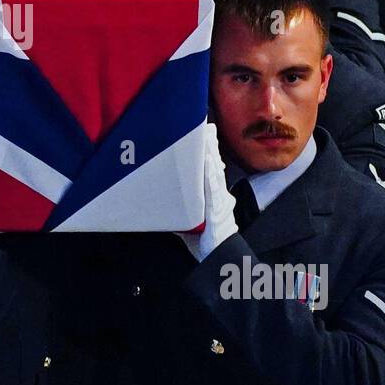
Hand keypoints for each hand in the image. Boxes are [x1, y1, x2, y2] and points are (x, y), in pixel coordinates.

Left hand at [177, 122, 238, 261]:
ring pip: (214, 172)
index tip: (204, 137)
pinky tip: (210, 160)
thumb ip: (178, 215)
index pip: (209, 170)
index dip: (207, 153)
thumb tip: (164, 210)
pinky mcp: (217, 207)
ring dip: (211, 153)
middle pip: (213, 166)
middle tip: (208, 127)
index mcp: (212, 197)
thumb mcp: (188, 225)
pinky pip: (213, 186)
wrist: (220, 256)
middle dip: (210, 146)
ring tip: (208, 137)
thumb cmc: (206, 242)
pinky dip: (211, 172)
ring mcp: (219, 200)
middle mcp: (218, 195)